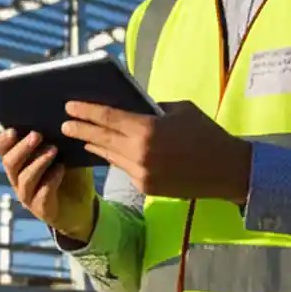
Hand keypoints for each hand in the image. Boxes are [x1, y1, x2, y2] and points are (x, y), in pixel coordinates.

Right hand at [0, 128, 96, 241]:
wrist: (84, 205)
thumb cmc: (72, 172)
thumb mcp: (66, 151)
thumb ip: (57, 137)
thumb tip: (58, 117)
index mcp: (19, 159)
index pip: (0, 147)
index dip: (3, 139)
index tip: (13, 130)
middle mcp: (17, 178)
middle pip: (9, 162)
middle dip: (23, 147)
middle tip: (38, 135)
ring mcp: (27, 195)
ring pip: (24, 178)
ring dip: (38, 162)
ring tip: (54, 150)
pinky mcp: (41, 209)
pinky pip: (42, 194)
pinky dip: (51, 179)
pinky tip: (61, 169)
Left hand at [61, 100, 252, 201]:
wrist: (227, 170)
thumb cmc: (205, 133)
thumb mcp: (180, 110)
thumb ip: (152, 108)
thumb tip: (130, 106)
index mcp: (148, 129)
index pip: (108, 117)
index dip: (86, 111)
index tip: (69, 105)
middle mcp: (140, 152)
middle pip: (101, 138)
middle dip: (80, 129)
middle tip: (64, 123)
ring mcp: (141, 172)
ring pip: (109, 155)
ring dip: (94, 144)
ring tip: (81, 136)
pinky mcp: (146, 186)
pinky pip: (123, 167)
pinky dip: (112, 157)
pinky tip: (104, 150)